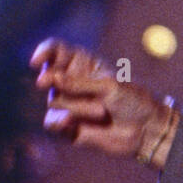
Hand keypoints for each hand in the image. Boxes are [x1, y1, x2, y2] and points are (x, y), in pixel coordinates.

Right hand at [29, 38, 175, 165]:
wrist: (145, 130)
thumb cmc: (133, 100)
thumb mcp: (109, 86)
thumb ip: (79, 83)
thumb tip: (51, 78)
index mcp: (85, 65)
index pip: (57, 52)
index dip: (45, 53)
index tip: (37, 61)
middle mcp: (73, 83)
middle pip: (48, 76)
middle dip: (49, 79)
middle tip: (45, 81)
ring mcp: (70, 104)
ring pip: (54, 101)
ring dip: (77, 107)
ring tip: (102, 112)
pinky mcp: (68, 127)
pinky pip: (52, 122)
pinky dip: (60, 123)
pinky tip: (71, 123)